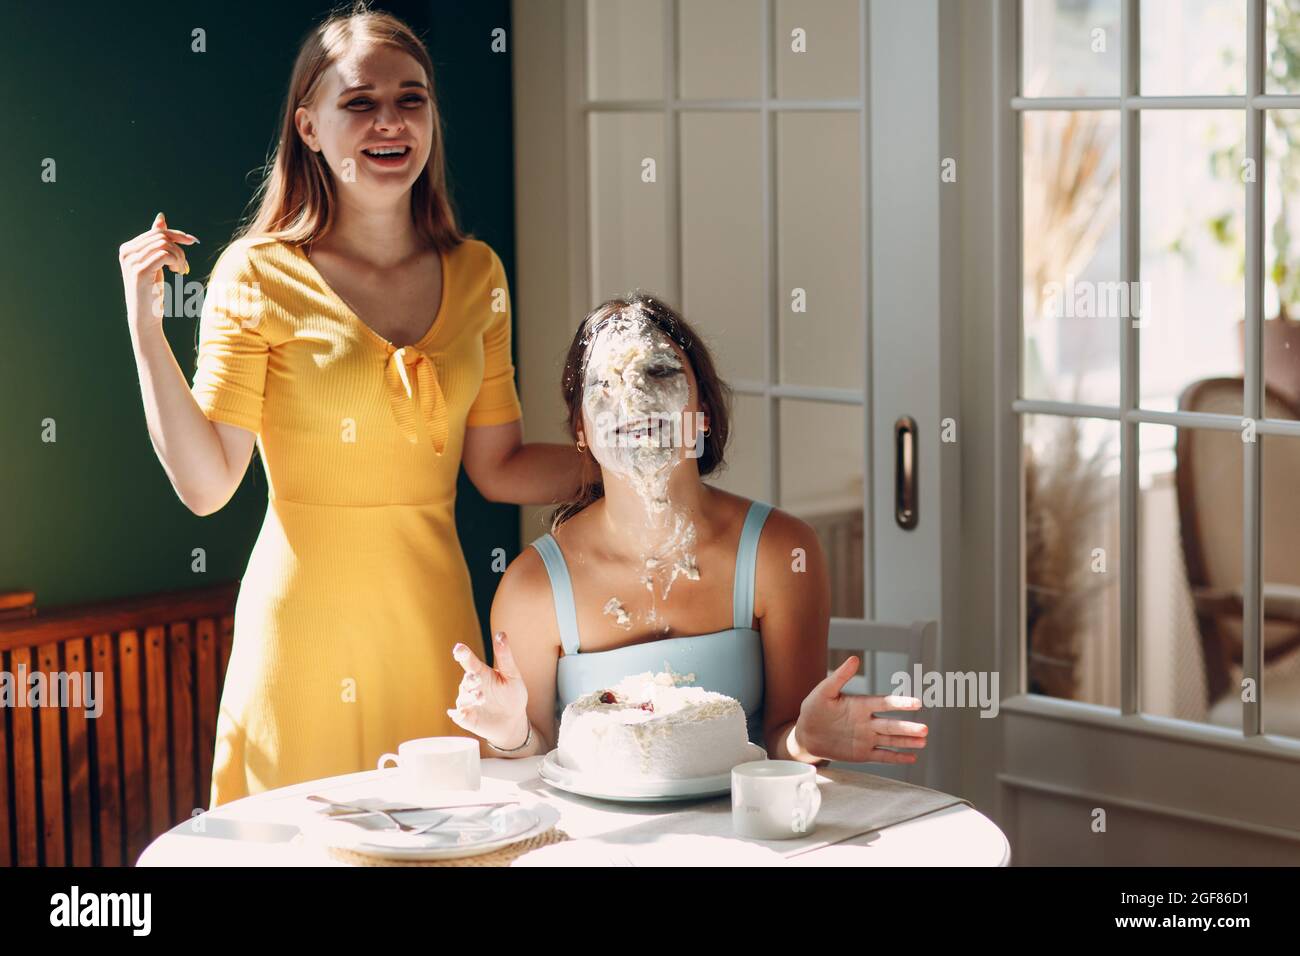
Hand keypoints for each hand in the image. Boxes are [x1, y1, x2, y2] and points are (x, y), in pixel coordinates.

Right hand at [119, 212, 198, 335]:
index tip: (193, 241)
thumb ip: (156, 242)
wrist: (145, 316)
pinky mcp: (140, 271)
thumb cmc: (151, 291)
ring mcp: (131, 262)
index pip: (157, 232)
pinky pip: (165, 255)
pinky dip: (177, 262)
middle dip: (180, 247)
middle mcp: (126, 252)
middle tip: (185, 264)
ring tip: (181, 270)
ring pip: (165, 245)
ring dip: (180, 257)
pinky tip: (178, 272)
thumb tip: (161, 217)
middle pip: (161, 236)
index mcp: (128, 248)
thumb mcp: (155, 262)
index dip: (177, 235)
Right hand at [446, 632, 529, 749]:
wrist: (513, 722)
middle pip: (465, 680)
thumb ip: (505, 657)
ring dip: (469, 697)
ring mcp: (467, 702)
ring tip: (481, 697)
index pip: (469, 661)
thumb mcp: (513, 675)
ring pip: (462, 698)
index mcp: (481, 672)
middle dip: (469, 679)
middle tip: (476, 678)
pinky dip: (459, 713)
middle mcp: (471, 686)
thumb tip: (501, 634)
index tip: (459, 649)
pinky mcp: (466, 717)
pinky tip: (461, 713)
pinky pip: (458, 715)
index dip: (463, 654)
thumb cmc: (513, 695)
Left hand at [793, 656, 927, 763]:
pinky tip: (911, 757)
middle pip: (891, 725)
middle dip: (908, 727)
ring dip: (906, 741)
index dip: (900, 703)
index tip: (917, 703)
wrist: (806, 734)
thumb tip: (854, 659)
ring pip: (890, 740)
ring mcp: (866, 738)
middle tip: (924, 729)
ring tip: (923, 741)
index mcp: (861, 705)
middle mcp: (867, 722)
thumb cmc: (814, 710)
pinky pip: (882, 756)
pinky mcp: (862, 754)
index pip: (884, 703)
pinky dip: (896, 757)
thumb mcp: (824, 691)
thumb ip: (840, 677)